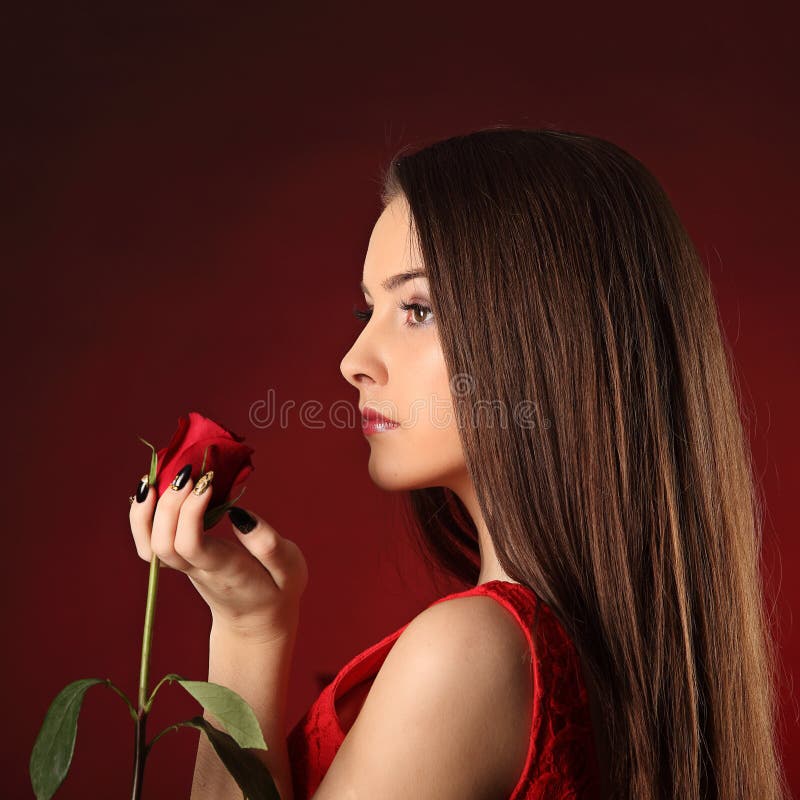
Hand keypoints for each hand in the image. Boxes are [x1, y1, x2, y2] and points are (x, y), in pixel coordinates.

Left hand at [129, 467, 307, 638]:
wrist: (255, 619)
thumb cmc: (276, 588)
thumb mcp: (290, 570)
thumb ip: (270, 546)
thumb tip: (239, 516)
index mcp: (225, 569)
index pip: (191, 546)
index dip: (189, 512)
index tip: (206, 482)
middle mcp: (197, 569)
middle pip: (163, 543)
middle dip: (168, 504)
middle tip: (188, 472)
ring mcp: (183, 567)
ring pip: (147, 546)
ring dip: (144, 512)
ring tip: (153, 478)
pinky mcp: (178, 561)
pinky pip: (147, 543)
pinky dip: (141, 517)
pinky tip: (149, 492)